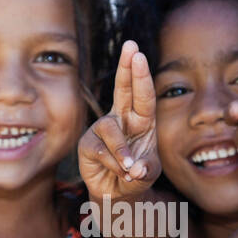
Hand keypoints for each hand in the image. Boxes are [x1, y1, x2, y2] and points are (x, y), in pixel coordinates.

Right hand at [78, 40, 160, 200]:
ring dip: (123, 152)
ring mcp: (103, 129)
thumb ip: (146, 169)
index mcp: (141, 119)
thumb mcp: (149, 172)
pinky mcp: (88, 143)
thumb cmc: (137, 174)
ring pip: (112, 131)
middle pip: (123, 89)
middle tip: (131, 46)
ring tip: (129, 169)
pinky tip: (119, 172)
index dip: (141, 75)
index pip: (143, 95)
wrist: (119, 192)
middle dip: (126, 68)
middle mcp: (122, 118)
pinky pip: (101, 150)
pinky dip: (113, 164)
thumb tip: (135, 168)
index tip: (139, 55)